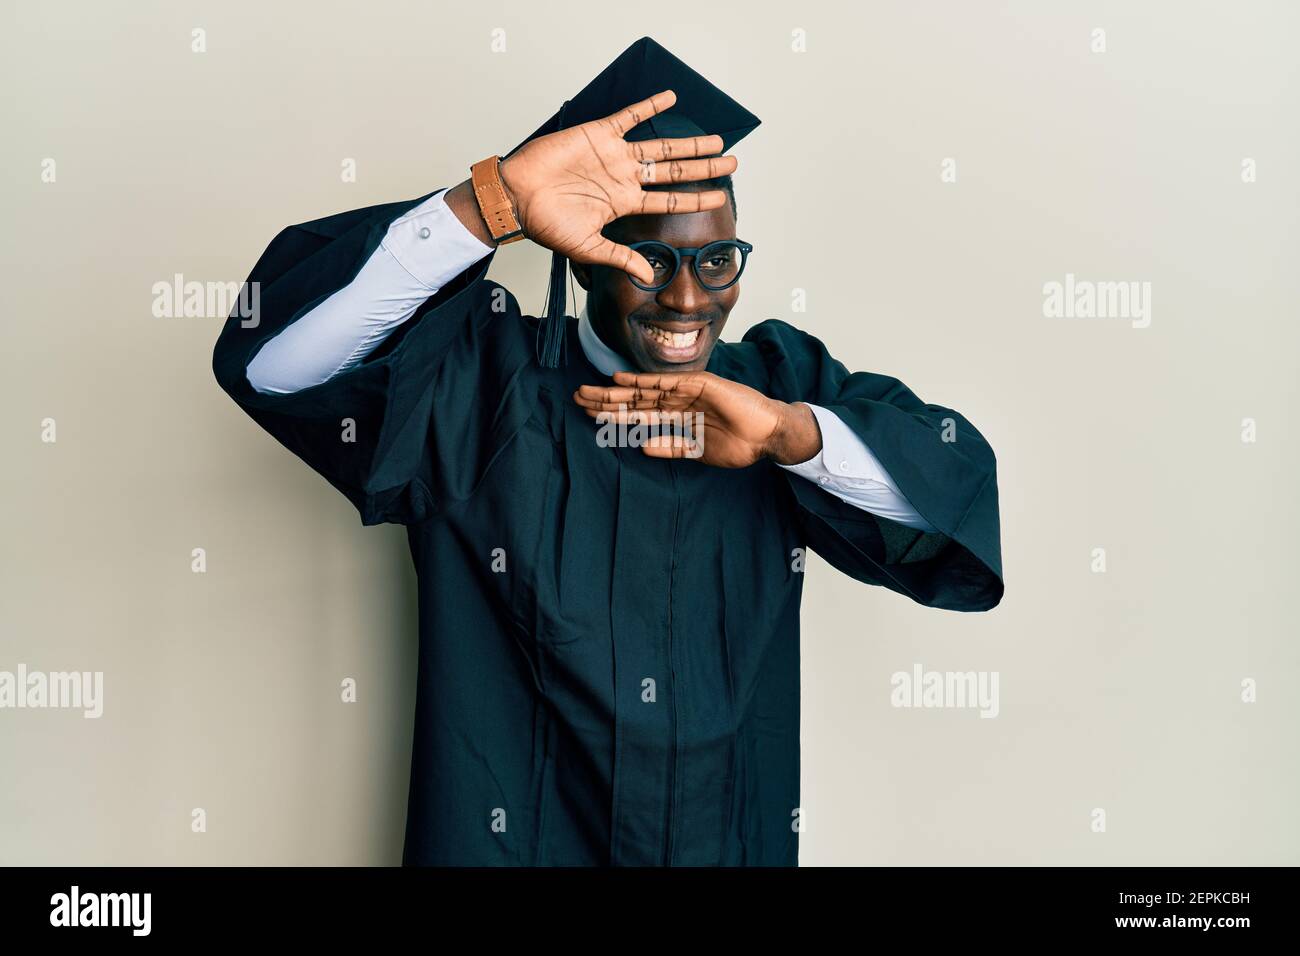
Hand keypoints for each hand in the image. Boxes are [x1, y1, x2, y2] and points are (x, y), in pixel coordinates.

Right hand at [498, 90, 736, 283]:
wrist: (516, 198)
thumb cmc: (545, 224)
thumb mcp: (588, 248)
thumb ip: (621, 257)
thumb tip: (651, 276)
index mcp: (624, 203)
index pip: (669, 200)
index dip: (696, 199)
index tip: (721, 198)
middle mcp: (625, 177)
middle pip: (674, 171)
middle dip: (705, 168)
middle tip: (733, 162)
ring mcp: (614, 155)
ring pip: (660, 146)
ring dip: (689, 142)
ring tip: (716, 139)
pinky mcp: (598, 134)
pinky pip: (629, 117)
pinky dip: (649, 106)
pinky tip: (671, 98)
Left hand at [573, 370, 822, 468]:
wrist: (767, 435)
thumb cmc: (739, 444)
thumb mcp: (697, 451)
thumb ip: (671, 448)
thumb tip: (642, 447)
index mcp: (678, 417)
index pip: (640, 414)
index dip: (615, 414)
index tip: (591, 415)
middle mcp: (679, 401)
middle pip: (636, 401)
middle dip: (607, 401)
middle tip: (578, 399)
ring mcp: (688, 391)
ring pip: (644, 392)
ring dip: (616, 392)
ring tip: (589, 392)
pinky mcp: (700, 384)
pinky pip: (666, 382)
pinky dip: (643, 381)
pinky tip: (620, 380)